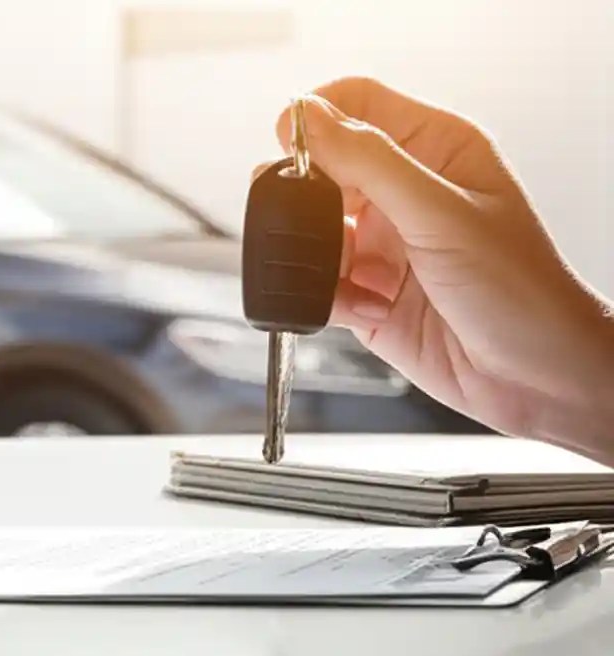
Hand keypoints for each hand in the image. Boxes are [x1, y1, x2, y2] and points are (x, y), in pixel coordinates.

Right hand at [261, 77, 613, 464]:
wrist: (535, 379)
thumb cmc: (523, 292)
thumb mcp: (441, 214)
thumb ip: (369, 162)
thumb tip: (307, 116)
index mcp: (434, 149)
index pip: (356, 103)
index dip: (316, 117)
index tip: (291, 149)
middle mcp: (403, 191)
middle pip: (320, 167)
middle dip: (304, 200)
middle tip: (312, 225)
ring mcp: (382, 243)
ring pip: (309, 230)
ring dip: (317, 257)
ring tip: (353, 278)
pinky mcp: (366, 293)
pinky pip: (316, 283)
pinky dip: (328, 298)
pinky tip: (370, 310)